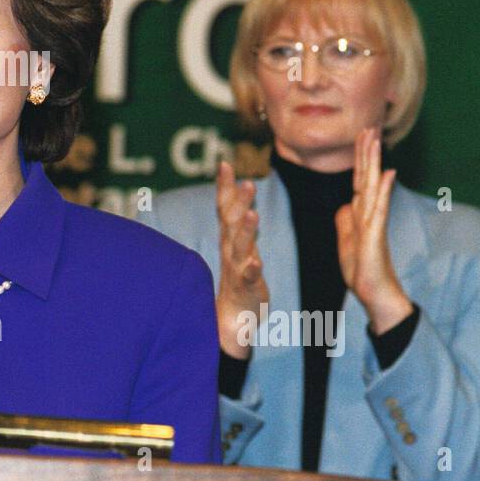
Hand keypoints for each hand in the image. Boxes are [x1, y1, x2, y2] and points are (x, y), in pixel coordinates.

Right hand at [215, 159, 267, 356]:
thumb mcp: (239, 242)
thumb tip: (242, 186)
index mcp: (229, 236)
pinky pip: (248, 277)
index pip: (224, 206)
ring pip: (239, 246)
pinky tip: (255, 262)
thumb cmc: (240, 274)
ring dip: (245, 230)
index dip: (224, 185)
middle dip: (238, 201)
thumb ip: (239, 217)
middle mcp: (230, 248)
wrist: (233, 317)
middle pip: (231, 221)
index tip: (224, 163)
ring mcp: (236, 267)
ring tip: (253, 215)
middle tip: (248, 183)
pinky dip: (250, 269)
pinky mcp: (246, 287)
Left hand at [334, 128, 412, 332]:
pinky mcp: (375, 235)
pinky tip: (388, 173)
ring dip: (373, 162)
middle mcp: (368, 213)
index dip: (359, 158)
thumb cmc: (362, 269)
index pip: (358, 179)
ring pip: (373, 185)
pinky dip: (383, 190)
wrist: (374, 293)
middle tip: (370, 126)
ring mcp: (373, 222)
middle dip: (367, 151)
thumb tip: (344, 204)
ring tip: (376, 140)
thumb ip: (345, 221)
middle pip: (367, 176)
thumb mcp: (346, 241)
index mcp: (359, 213)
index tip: (362, 135)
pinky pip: (379, 208)